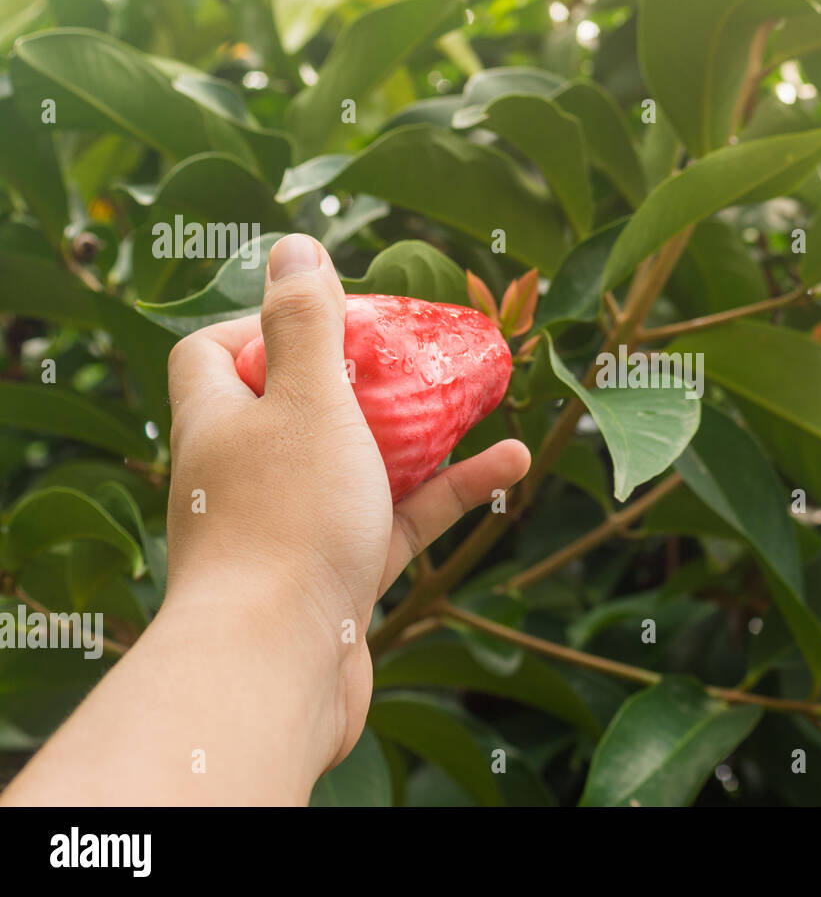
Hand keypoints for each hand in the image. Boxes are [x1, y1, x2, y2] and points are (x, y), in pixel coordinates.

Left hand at [163, 233, 529, 767]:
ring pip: (360, 462)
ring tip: (478, 394)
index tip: (330, 314)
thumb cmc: (286, 522)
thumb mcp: (306, 399)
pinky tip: (510, 462)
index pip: (215, 350)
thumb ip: (304, 321)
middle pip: (300, 404)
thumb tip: (294, 245)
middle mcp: (248, 472)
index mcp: (220, 421)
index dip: (264, 321)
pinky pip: (399, 518)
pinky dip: (449, 490)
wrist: (277, 669)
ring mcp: (294, 527)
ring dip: (420, 431)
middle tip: (419, 353)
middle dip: (365, 375)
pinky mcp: (339, 575)